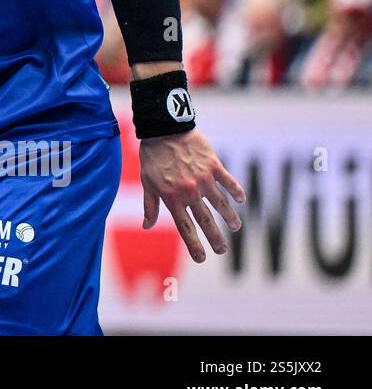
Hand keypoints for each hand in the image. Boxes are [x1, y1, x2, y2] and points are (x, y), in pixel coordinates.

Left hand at [140, 129, 246, 261]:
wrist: (163, 129)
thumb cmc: (152, 157)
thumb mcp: (147, 182)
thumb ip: (150, 206)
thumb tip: (146, 226)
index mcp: (172, 197)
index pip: (185, 227)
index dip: (194, 244)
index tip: (201, 258)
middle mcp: (189, 191)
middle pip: (206, 220)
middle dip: (215, 238)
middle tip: (222, 250)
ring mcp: (203, 178)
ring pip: (221, 203)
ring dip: (230, 217)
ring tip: (236, 227)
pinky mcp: (213, 165)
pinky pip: (228, 181)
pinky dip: (236, 191)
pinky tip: (241, 200)